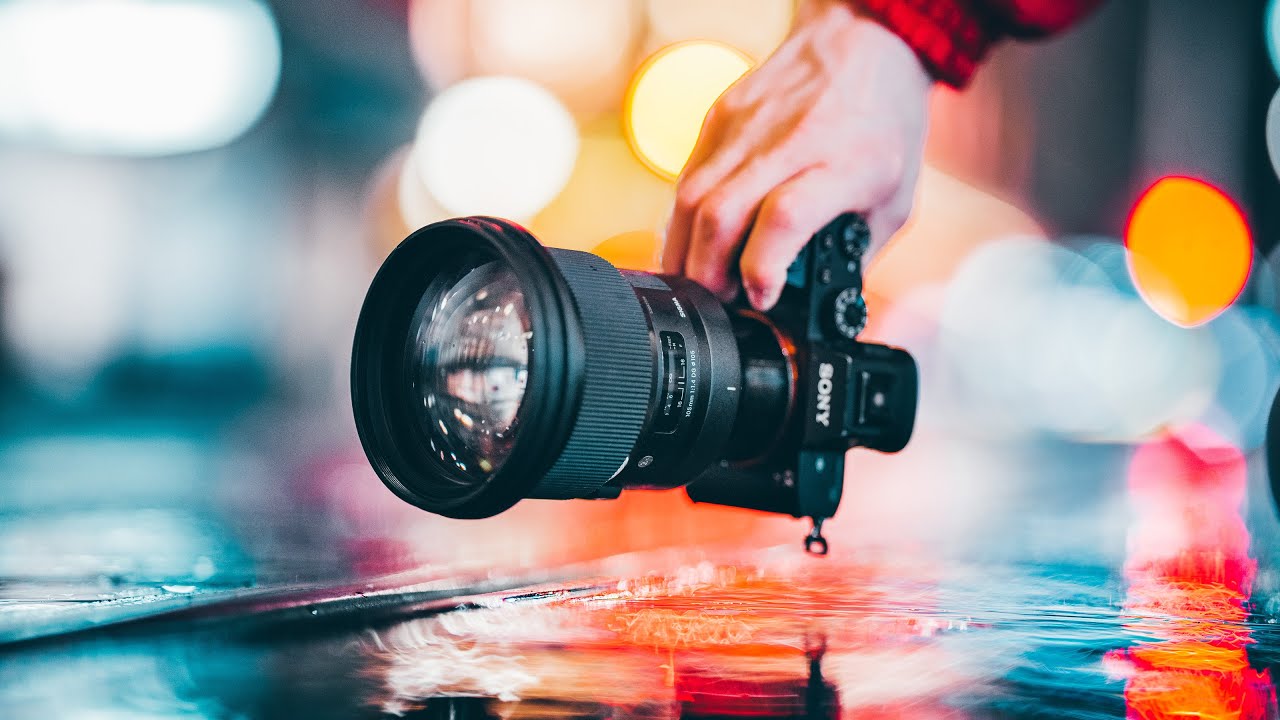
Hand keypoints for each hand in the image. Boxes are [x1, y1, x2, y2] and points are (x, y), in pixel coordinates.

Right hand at [662, 0, 930, 309]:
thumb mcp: (892, 202)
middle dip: (708, 274)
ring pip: (690, 199)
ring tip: (701, 281)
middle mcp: (790, 141)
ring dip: (686, 252)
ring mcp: (747, 125)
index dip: (761, 268)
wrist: (863, 41)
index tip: (760, 297)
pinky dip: (684, 221)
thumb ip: (855, 258)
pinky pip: (687, 178)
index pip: (784, 217)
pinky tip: (696, 242)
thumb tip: (820, 314)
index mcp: (846, 164)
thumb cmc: (882, 126)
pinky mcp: (720, 116)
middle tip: (719, 302)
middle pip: (720, 215)